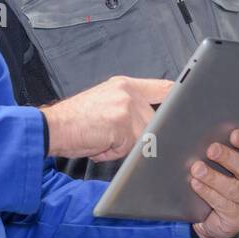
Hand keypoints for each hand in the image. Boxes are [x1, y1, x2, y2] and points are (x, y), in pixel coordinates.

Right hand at [40, 76, 172, 160]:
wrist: (51, 128)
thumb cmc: (74, 122)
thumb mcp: (105, 103)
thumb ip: (129, 108)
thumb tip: (152, 126)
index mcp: (125, 84)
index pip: (165, 87)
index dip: (178, 100)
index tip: (187, 110)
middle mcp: (128, 91)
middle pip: (155, 121)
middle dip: (140, 137)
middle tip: (112, 138)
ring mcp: (126, 105)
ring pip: (144, 136)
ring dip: (124, 146)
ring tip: (101, 140)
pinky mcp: (121, 122)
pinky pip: (129, 147)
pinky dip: (113, 152)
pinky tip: (97, 144)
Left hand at [189, 125, 238, 237]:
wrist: (216, 217)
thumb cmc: (229, 182)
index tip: (233, 134)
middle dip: (229, 158)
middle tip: (211, 150)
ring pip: (235, 189)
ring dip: (214, 177)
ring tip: (197, 168)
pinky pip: (225, 205)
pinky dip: (209, 194)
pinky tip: (197, 184)